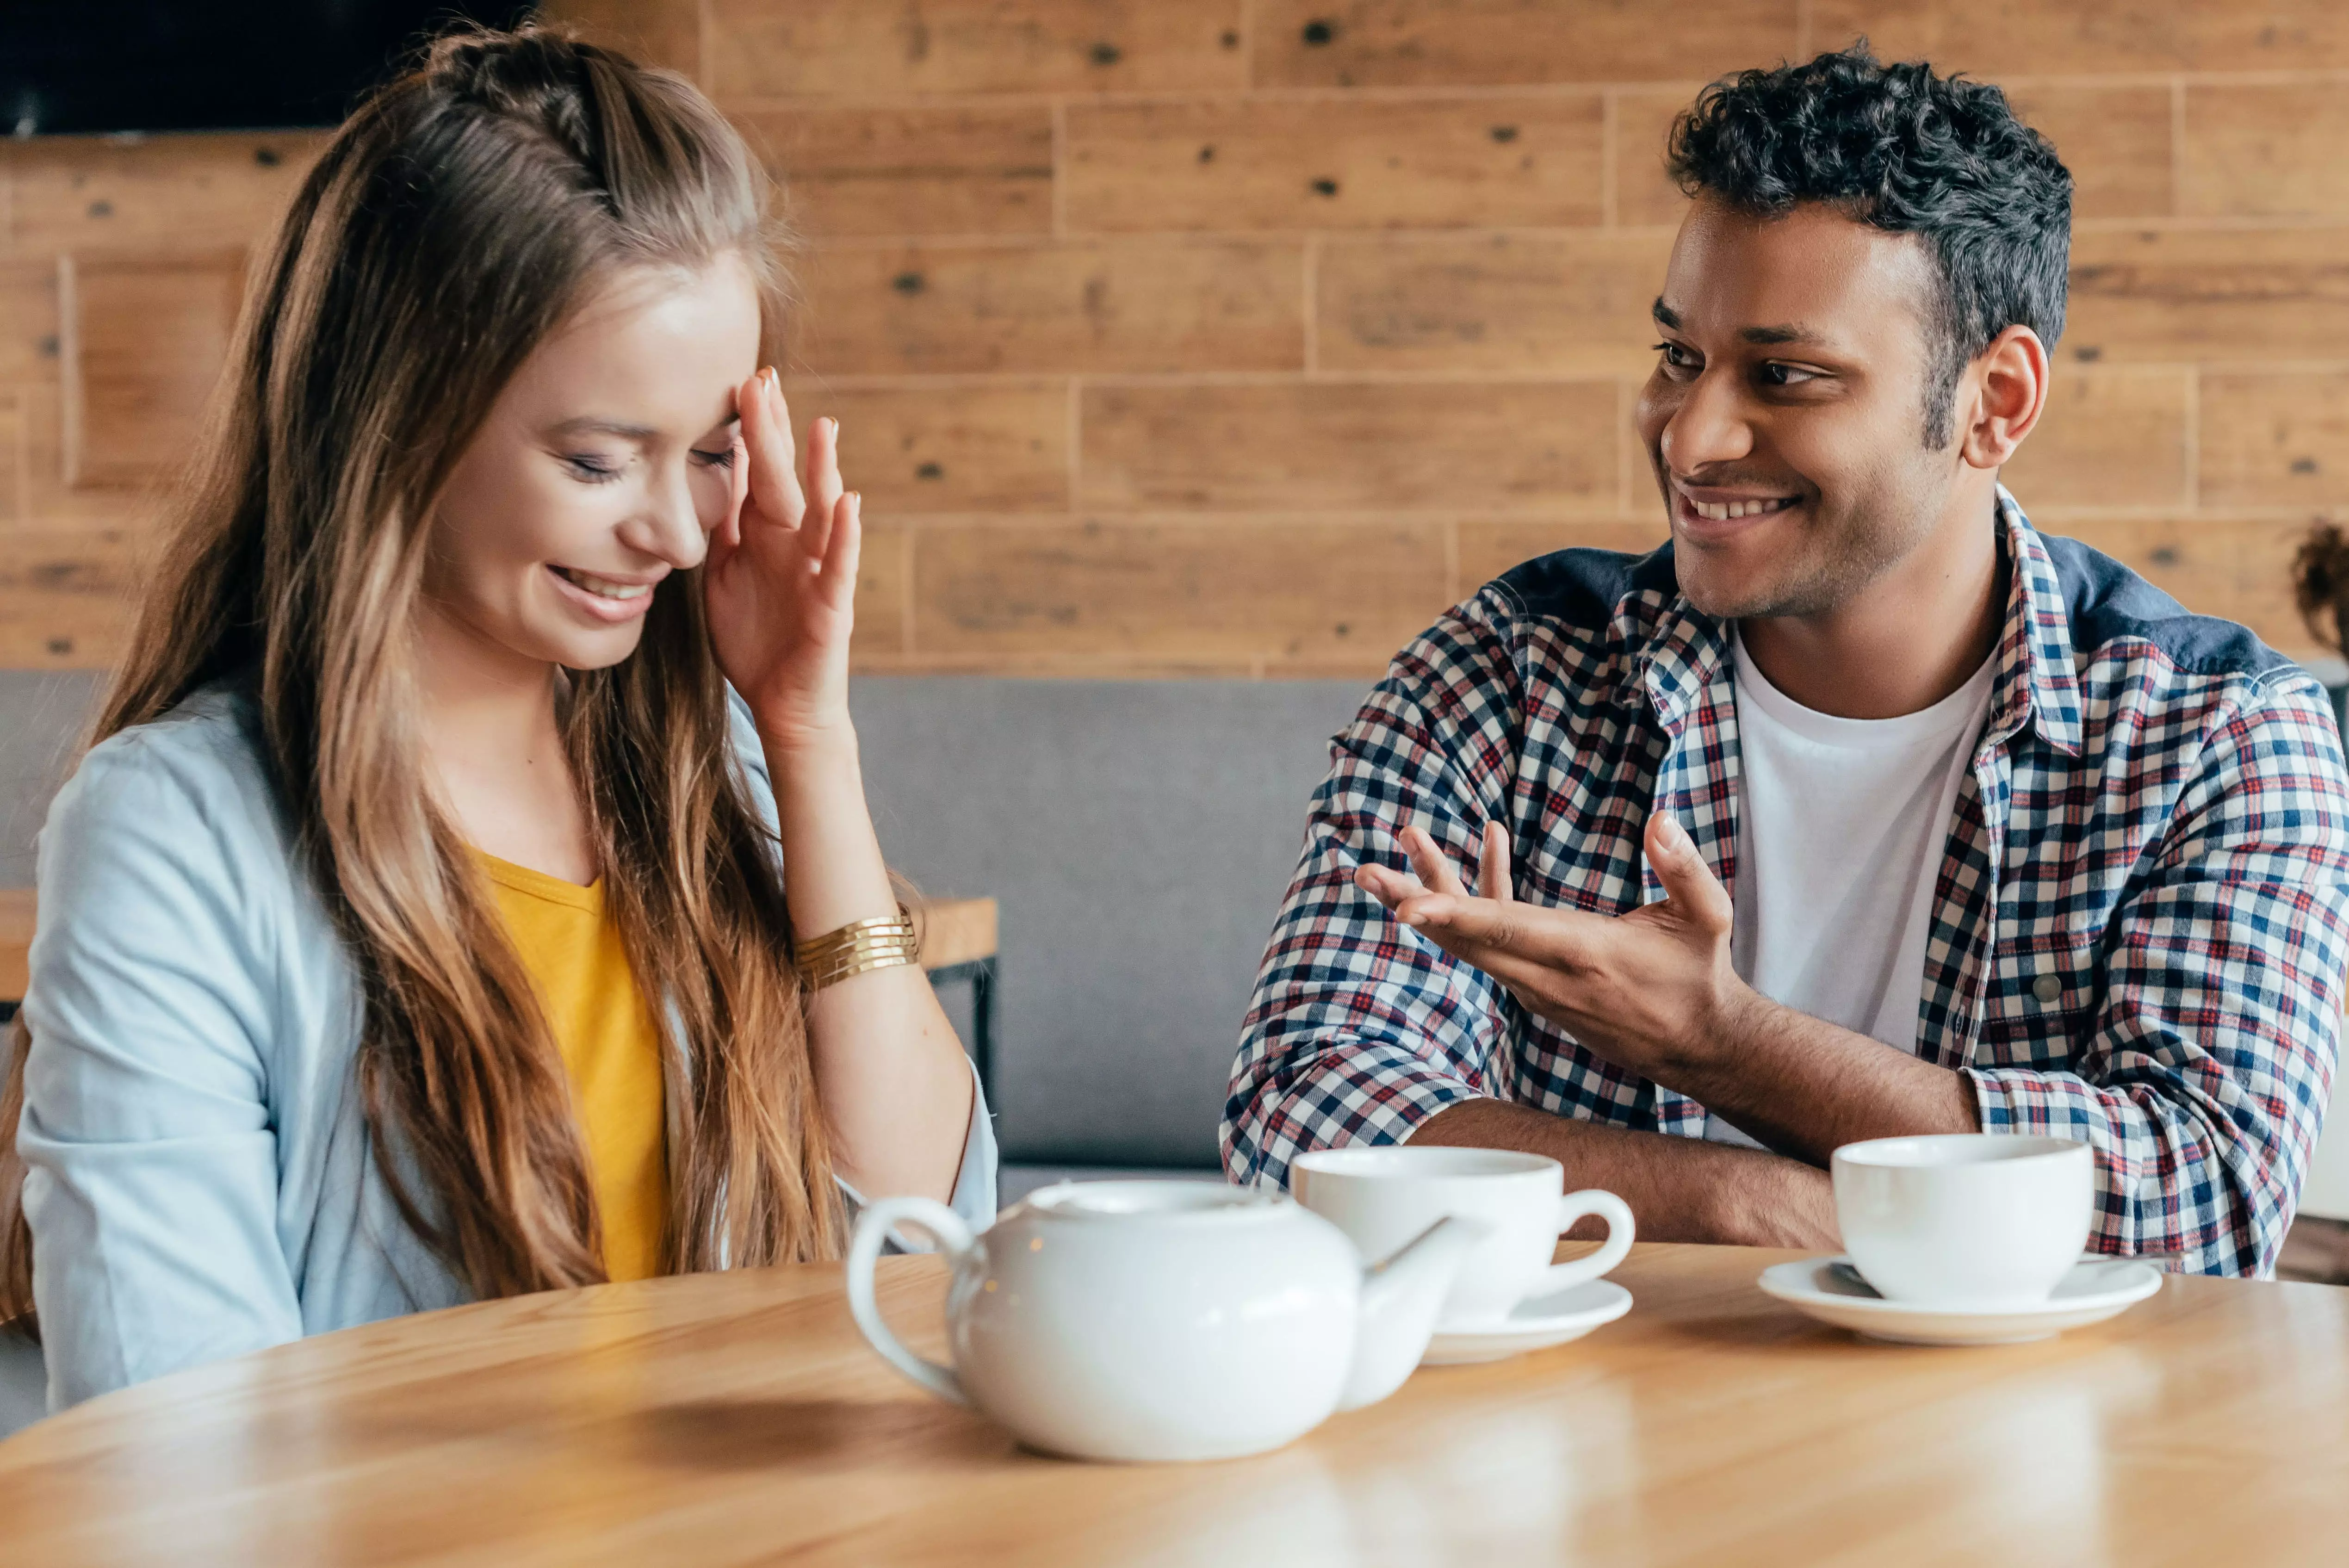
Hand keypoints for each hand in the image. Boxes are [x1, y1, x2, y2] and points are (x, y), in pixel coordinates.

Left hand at [703, 366, 860, 748]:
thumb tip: (711, 478)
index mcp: (765, 536)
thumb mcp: (725, 577)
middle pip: (782, 478)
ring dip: (823, 470)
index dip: (750, 431)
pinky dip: (847, 535)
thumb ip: (723, 530)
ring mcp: (817, 572)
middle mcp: (795, 545)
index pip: (756, 473)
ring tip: (823, 427)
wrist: (782, 705)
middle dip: (773, 432)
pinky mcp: (832, 606)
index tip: (741, 381)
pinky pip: (840, 566)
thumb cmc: (756, 643)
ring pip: (821, 512)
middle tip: (764, 379)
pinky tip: (851, 504)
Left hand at [1352, 813, 1761, 1085]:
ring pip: (1472, 941)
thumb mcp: (1707, 917)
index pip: (1506, 932)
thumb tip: (1660, 819)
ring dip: (1436, 893)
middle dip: (1412, 901)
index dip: (1453, 915)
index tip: (1405, 905)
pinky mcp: (1536, 990)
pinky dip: (1480, 900)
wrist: (1696, 1044)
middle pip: (1465, 939)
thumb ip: (1683, 867)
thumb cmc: (1699, 975)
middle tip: (1364, 871)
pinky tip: (1492, 849)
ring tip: (1408, 842)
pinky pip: (1494, 943)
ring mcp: (1537, 988)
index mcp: (1584, 956)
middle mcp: (1548, 978)